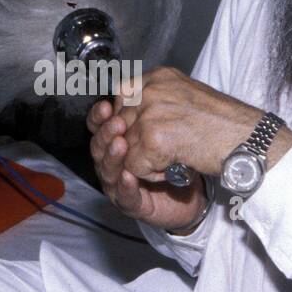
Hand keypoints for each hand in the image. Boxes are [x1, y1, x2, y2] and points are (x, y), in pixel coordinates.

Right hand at [87, 98, 206, 230]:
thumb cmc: (176, 156)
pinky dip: (125, 186)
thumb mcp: (162, 127)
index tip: (107, 105)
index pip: (99, 126)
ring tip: (120, 146)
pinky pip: (124, 196)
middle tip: (117, 124)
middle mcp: (112, 163)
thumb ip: (146, 111)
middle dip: (106, 134)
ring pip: (106, 171)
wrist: (193, 192)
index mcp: (116, 141)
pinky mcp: (132, 205)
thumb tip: (134, 86)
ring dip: (111, 157)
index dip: (99, 116)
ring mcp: (118, 185)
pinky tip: (128, 176)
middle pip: (98, 147)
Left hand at [111, 66, 277, 180]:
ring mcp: (149, 113)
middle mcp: (150, 90)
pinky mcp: (153, 139)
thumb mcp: (186, 98)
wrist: (248, 141)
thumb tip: (126, 111)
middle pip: (118, 125)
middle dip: (136, 142)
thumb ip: (157, 100)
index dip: (129, 120)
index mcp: (158, 77)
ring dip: (145, 160)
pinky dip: (152, 175)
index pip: (121, 97)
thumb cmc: (225, 125)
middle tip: (168, 147)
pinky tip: (175, 167)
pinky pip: (134, 167)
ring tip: (173, 157)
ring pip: (124, 148)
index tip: (147, 131)